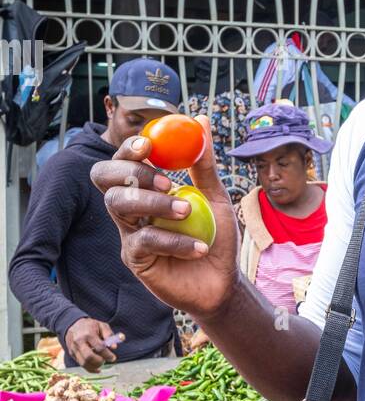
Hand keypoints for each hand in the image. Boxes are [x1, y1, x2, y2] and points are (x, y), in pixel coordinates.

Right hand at [64, 318, 116, 371]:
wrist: (73, 324)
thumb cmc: (90, 326)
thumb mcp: (102, 325)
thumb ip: (109, 335)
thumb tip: (114, 347)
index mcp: (88, 334)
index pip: (99, 347)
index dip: (107, 354)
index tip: (113, 358)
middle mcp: (79, 342)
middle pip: (89, 357)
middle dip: (100, 361)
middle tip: (106, 361)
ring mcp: (74, 348)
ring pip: (84, 363)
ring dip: (95, 366)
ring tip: (101, 363)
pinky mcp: (72, 354)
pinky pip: (81, 364)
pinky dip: (90, 369)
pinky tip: (97, 369)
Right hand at [90, 117, 239, 321]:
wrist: (223, 281)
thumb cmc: (216, 236)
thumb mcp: (215, 196)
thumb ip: (204, 163)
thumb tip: (201, 120)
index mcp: (145, 187)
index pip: (124, 159)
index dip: (129, 148)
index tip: (150, 144)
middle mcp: (131, 207)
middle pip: (105, 177)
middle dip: (130, 171)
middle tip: (164, 179)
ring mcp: (129, 233)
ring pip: (119, 206)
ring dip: (155, 204)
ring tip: (188, 211)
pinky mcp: (135, 259)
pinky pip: (143, 241)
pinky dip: (175, 240)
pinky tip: (199, 247)